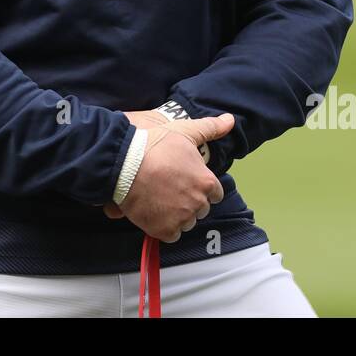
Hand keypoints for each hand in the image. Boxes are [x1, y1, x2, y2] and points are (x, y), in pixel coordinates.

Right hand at [103, 111, 233, 242]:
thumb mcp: (185, 131)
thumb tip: (230, 120)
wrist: (125, 163)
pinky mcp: (165, 230)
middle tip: (170, 188)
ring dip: (177, 215)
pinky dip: (164, 227)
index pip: (215, 194)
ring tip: (160, 199)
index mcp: (206, 182)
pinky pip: (172, 235)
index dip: (201, 187)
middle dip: (189, 201)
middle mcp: (198, 203)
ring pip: (187, 222)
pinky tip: (154, 212)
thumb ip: (210, 128)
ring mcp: (182, 218)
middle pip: (201, 209)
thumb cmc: (155, 146)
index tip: (187, 182)